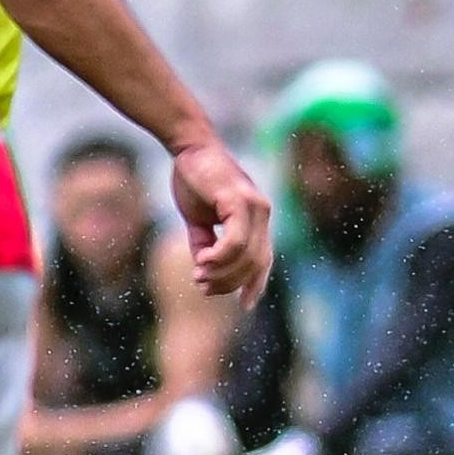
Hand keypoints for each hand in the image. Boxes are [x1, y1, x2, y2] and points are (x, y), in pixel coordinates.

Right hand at [170, 129, 273, 302]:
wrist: (189, 147)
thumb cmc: (195, 181)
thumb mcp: (199, 221)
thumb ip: (205, 245)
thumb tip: (205, 271)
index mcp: (258, 220)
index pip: (264, 260)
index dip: (256, 285)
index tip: (244, 306)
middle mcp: (263, 214)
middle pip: (255, 263)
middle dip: (229, 283)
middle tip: (203, 287)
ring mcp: (255, 206)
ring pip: (246, 255)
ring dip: (221, 272)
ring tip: (199, 276)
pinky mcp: (240, 201)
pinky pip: (236, 240)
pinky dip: (220, 256)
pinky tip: (203, 261)